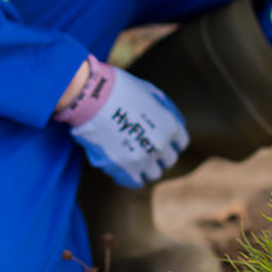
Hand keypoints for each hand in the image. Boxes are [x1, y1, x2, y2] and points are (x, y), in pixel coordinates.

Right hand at [54, 57, 188, 188]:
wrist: (91, 98)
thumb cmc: (117, 89)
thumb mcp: (149, 92)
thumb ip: (162, 109)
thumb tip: (165, 118)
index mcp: (171, 125)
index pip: (181, 142)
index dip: (171, 141)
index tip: (161, 138)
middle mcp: (161, 145)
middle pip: (169, 160)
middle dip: (160, 154)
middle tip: (145, 147)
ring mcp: (143, 159)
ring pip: (153, 173)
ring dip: (146, 166)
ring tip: (132, 157)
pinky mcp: (124, 169)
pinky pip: (135, 182)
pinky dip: (131, 176)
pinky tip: (124, 167)